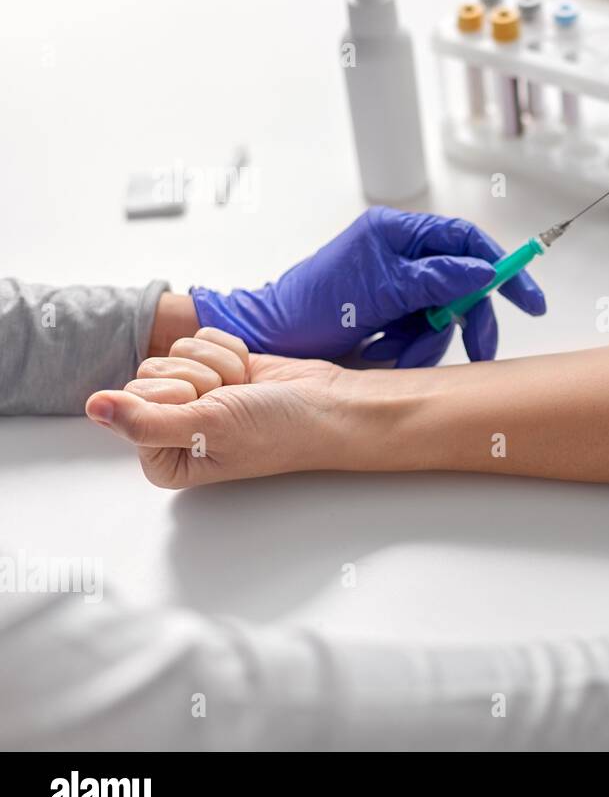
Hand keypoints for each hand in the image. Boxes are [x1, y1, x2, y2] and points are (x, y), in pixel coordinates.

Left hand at [85, 328, 351, 487]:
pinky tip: (250, 374)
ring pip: (176, 353)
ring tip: (244, 390)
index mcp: (164, 457)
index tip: (209, 410)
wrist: (327, 406)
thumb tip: (92, 407)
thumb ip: (145, 421)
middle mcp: (173, 428)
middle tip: (230, 399)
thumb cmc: (276, 431)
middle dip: (196, 377)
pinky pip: (198, 338)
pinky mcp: (214, 369)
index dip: (173, 395)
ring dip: (216, 364)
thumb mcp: (207, 429)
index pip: (131, 402)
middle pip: (150, 373)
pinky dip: (228, 350)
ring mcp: (195, 397)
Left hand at [190, 208, 545, 366]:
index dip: (502, 267)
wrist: (274, 337)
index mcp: (399, 233)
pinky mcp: (391, 314)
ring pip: (444, 316)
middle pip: (462, 284)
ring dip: (427, 342)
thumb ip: (438, 278)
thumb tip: (484, 272)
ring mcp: (398, 287)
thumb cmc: (313, 303)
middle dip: (469, 319)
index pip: (466, 241)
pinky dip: (409, 349)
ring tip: (395, 353)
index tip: (527, 300)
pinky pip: (422, 333)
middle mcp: (402, 255)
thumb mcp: (382, 288)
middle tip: (482, 349)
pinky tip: (383, 353)